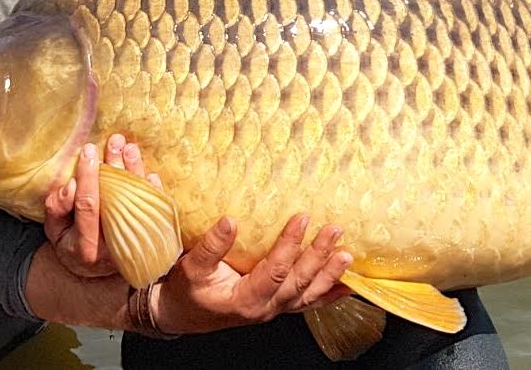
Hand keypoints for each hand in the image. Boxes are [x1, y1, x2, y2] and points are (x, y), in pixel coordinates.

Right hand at [43, 133, 160, 277]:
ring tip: (129, 148)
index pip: (88, 206)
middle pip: (116, 200)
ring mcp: (132, 242)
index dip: (88, 177)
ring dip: (134, 171)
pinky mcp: (146, 236)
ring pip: (135, 201)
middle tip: (114, 141)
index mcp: (85, 246)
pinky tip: (150, 174)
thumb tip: (71, 185)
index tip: (88, 151)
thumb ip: (57, 208)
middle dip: (115, 167)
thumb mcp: (53, 230)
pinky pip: (153, 210)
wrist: (93, 272)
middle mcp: (112, 246)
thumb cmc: (69, 243)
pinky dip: (152, 191)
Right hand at [150, 212, 352, 334]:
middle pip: (299, 282)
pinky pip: (308, 302)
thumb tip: (230, 221)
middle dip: (319, 256)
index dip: (290, 245)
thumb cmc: (186, 291)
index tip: (302, 218)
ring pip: (308, 294)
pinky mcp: (278, 305)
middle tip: (334, 230)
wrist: (183, 313)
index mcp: (245, 299)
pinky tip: (346, 285)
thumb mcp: (191, 268)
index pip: (275, 271)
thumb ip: (210, 247)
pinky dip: (328, 294)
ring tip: (347, 254)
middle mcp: (265, 308)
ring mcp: (274, 308)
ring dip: (329, 274)